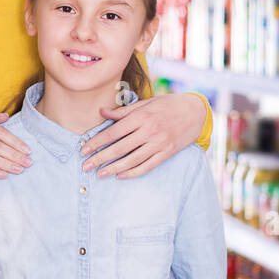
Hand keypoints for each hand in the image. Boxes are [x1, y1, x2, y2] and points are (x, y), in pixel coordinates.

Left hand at [79, 92, 206, 178]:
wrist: (195, 111)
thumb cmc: (167, 105)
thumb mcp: (145, 103)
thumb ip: (123, 111)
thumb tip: (101, 112)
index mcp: (141, 116)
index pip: (113, 132)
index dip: (96, 142)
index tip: (83, 150)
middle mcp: (149, 130)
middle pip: (119, 148)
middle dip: (99, 158)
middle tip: (85, 166)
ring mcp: (159, 143)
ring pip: (132, 160)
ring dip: (113, 168)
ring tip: (99, 174)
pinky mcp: (167, 153)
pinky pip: (147, 165)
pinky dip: (133, 172)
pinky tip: (120, 175)